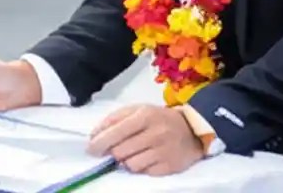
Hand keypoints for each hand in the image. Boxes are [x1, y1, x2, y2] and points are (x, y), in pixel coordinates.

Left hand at [87, 104, 204, 176]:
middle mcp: (155, 133)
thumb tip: (93, 135)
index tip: (91, 149)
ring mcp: (164, 151)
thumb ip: (114, 119)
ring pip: (131, 165)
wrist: (192, 130)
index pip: (116, 132)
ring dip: (126, 161)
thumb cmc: (158, 119)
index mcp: (145, 115)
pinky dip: (140, 168)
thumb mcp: (137, 110)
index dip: (99, 143)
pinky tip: (145, 159)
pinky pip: (144, 173)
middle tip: (115, 150)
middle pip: (120, 151)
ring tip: (132, 153)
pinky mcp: (170, 166)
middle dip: (113, 152)